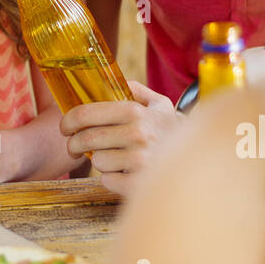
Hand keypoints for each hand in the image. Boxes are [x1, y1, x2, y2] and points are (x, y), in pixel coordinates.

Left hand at [59, 80, 177, 195]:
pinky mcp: (139, 184)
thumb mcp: (159, 104)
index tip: (65, 127)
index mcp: (136, 111)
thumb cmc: (172, 131)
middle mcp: (137, 134)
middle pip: (85, 139)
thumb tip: (112, 79)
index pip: (86, 113)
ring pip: (97, 161)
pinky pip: (107, 181)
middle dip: (73, 144)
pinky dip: (111, 179)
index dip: (68, 120)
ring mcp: (139, 161)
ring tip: (114, 158)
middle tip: (74, 146)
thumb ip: (135, 89)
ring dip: (100, 161)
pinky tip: (123, 173)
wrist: (200, 160)